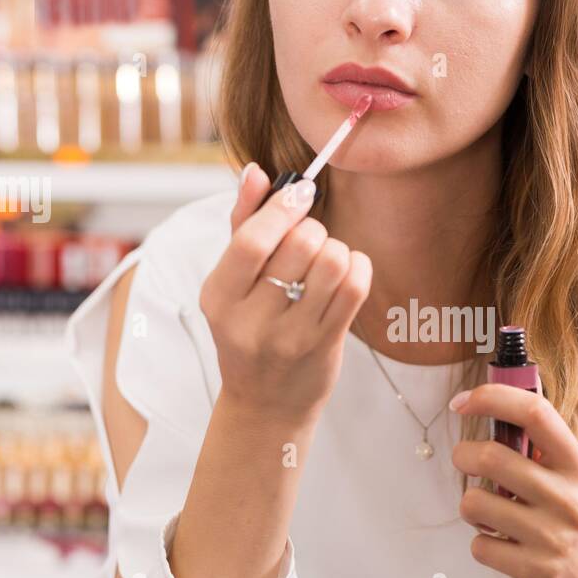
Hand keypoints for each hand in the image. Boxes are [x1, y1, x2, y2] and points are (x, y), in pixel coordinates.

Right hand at [199, 162, 372, 425]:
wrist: (264, 404)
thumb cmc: (248, 330)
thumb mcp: (231, 283)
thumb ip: (242, 223)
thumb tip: (256, 172)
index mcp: (218, 297)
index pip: (252, 242)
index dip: (282, 208)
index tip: (301, 192)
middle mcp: (250, 321)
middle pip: (300, 245)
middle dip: (313, 228)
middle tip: (311, 237)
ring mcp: (290, 338)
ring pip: (333, 263)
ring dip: (337, 249)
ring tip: (327, 260)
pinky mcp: (325, 346)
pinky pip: (355, 287)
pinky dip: (358, 267)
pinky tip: (347, 273)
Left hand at [450, 383, 577, 577]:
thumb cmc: (575, 538)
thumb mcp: (573, 488)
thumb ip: (542, 453)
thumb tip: (497, 407)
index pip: (535, 414)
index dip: (492, 398)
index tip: (462, 401)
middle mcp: (570, 497)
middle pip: (492, 457)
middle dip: (464, 457)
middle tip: (464, 462)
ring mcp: (554, 536)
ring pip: (475, 504)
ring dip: (471, 510)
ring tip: (491, 518)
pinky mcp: (537, 571)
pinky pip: (479, 546)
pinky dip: (482, 547)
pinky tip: (504, 551)